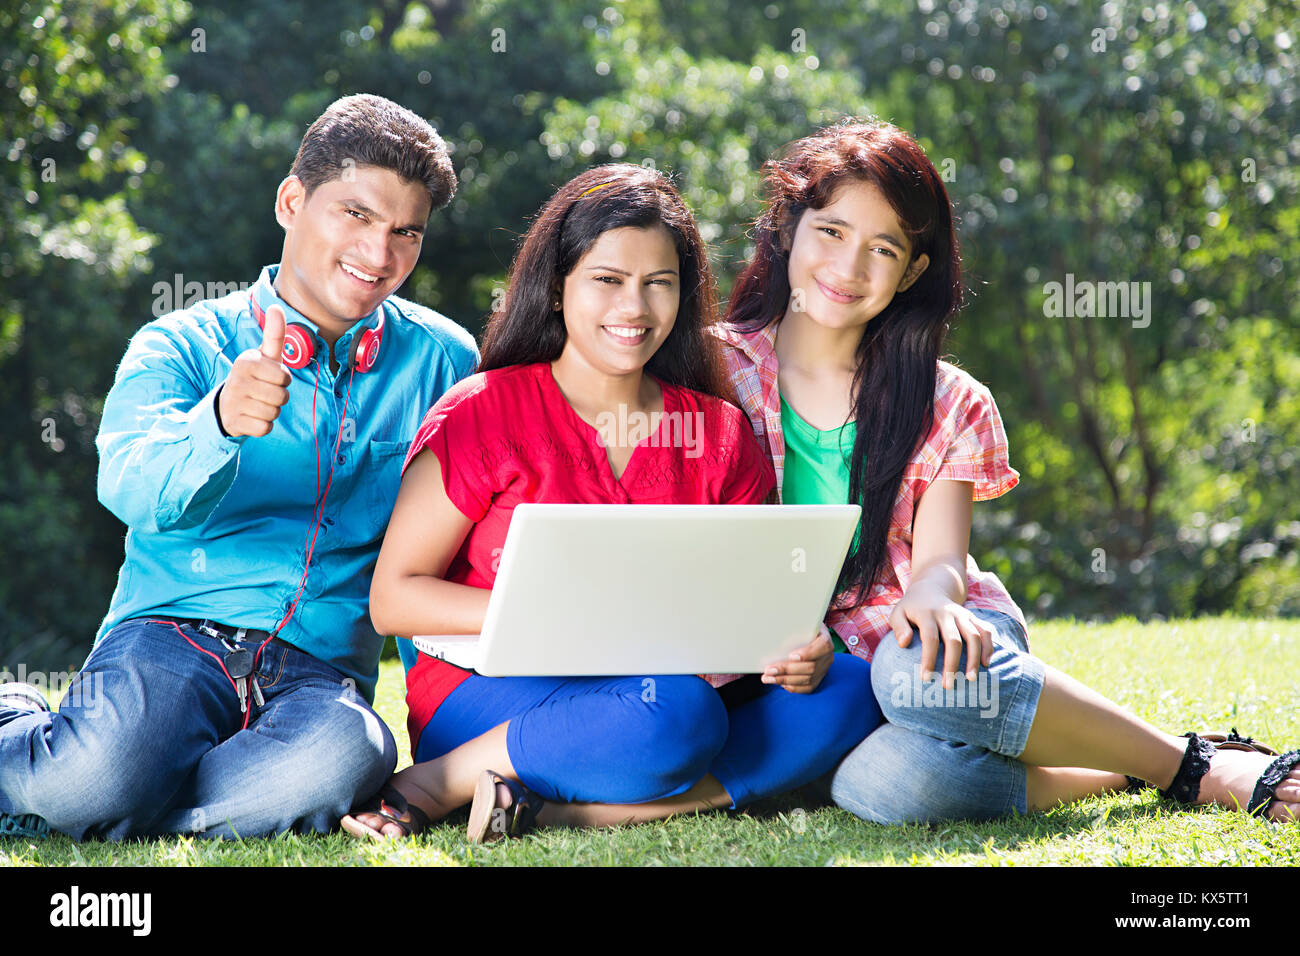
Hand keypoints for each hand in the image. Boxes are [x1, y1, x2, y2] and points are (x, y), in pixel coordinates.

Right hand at [218, 304, 291, 437]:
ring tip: (257, 403)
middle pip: (282, 396)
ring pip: (274, 412)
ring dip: (271, 411)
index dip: (283, 380)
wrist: (226, 405)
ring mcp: (234, 401)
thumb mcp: (263, 356)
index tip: (270, 378)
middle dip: (279, 397)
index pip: (284, 377)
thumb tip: (276, 306)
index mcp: (247, 361)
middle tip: (263, 393)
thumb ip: (274, 334)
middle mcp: (238, 379)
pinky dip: (263, 426)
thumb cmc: (254, 378)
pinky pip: (265, 428)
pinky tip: (252, 417)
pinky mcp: (234, 422)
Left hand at [762, 623, 833, 693]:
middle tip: (769, 670)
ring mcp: (824, 670)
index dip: (807, 653)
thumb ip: (794, 627)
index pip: (822, 647)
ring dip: (784, 680)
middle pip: (810, 667)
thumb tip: (775, 630)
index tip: (790, 656)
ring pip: (807, 680)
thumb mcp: (801, 623)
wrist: (808, 636)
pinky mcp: (818, 679)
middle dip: (787, 670)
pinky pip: (807, 688)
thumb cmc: (801, 628)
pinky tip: (778, 683)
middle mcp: (827, 657)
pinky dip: (792, 687)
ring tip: (767, 678)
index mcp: (825, 640)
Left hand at [889, 582, 994, 688]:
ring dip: (974, 659)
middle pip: (954, 640)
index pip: (930, 638)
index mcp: (927, 613)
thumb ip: (898, 627)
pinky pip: (986, 631)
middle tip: (948, 686)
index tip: (925, 678)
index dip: (929, 659)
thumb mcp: (898, 613)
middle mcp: (947, 613)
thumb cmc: (911, 609)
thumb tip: (903, 644)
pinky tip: (986, 663)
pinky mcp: (973, 617)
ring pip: (974, 636)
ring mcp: (962, 614)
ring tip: (971, 679)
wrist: (931, 589)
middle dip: (952, 665)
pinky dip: (988, 646)